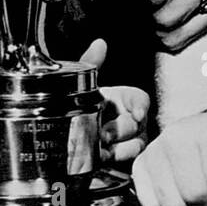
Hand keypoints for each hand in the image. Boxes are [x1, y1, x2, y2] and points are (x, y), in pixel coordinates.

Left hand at [80, 39, 149, 162]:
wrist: (66, 137)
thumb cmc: (81, 108)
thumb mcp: (83, 86)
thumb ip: (90, 63)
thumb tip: (99, 44)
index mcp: (123, 100)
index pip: (140, 99)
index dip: (140, 106)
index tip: (136, 113)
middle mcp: (129, 120)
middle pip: (137, 124)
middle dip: (121, 129)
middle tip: (104, 133)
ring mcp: (127, 141)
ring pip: (136, 145)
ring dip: (120, 147)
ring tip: (102, 148)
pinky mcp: (120, 160)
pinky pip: (127, 161)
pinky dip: (115, 160)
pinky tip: (102, 158)